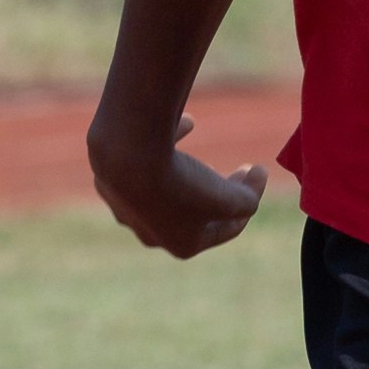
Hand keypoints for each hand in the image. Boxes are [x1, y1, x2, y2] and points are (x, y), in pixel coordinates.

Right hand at [90, 111, 264, 258]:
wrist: (127, 157)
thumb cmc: (182, 182)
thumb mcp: (229, 197)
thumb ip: (246, 199)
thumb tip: (253, 184)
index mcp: (182, 244)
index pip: (225, 229)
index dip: (249, 201)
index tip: (258, 172)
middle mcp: (150, 231)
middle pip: (193, 213)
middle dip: (216, 193)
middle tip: (235, 172)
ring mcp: (126, 207)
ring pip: (165, 188)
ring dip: (189, 169)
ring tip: (203, 152)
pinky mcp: (110, 179)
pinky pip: (144, 163)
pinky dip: (165, 146)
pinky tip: (186, 124)